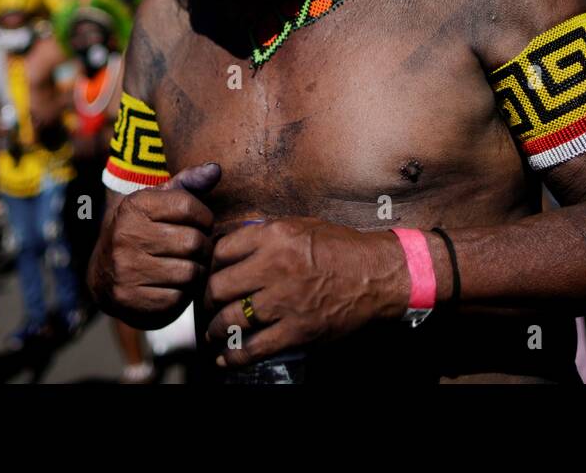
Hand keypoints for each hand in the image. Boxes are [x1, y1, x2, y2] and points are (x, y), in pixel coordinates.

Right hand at [89, 163, 219, 329]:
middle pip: (193, 242)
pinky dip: (182, 295)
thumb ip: (190, 183)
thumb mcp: (161, 201)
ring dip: (195, 272)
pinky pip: (177, 299)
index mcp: (134, 205)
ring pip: (189, 272)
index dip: (204, 217)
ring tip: (187, 266)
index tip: (200, 224)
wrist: (104, 273)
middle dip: (202, 247)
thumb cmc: (145, 230)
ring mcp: (124, 269)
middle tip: (196, 250)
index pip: (189, 207)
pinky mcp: (128, 299)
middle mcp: (125, 235)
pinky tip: (173, 286)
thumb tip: (216, 169)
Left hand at [203, 218, 406, 368]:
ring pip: (231, 319)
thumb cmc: (342, 248)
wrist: (377, 275)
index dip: (210, 264)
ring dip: (216, 330)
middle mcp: (274, 267)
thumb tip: (235, 243)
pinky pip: (254, 349)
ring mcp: (285, 301)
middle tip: (208, 305)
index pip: (222, 250)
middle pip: (219, 287)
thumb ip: (267, 232)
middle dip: (208, 299)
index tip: (210, 273)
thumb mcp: (302, 225)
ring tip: (214, 332)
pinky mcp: (297, 331)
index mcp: (274, 236)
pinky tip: (225, 359)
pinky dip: (233, 357)